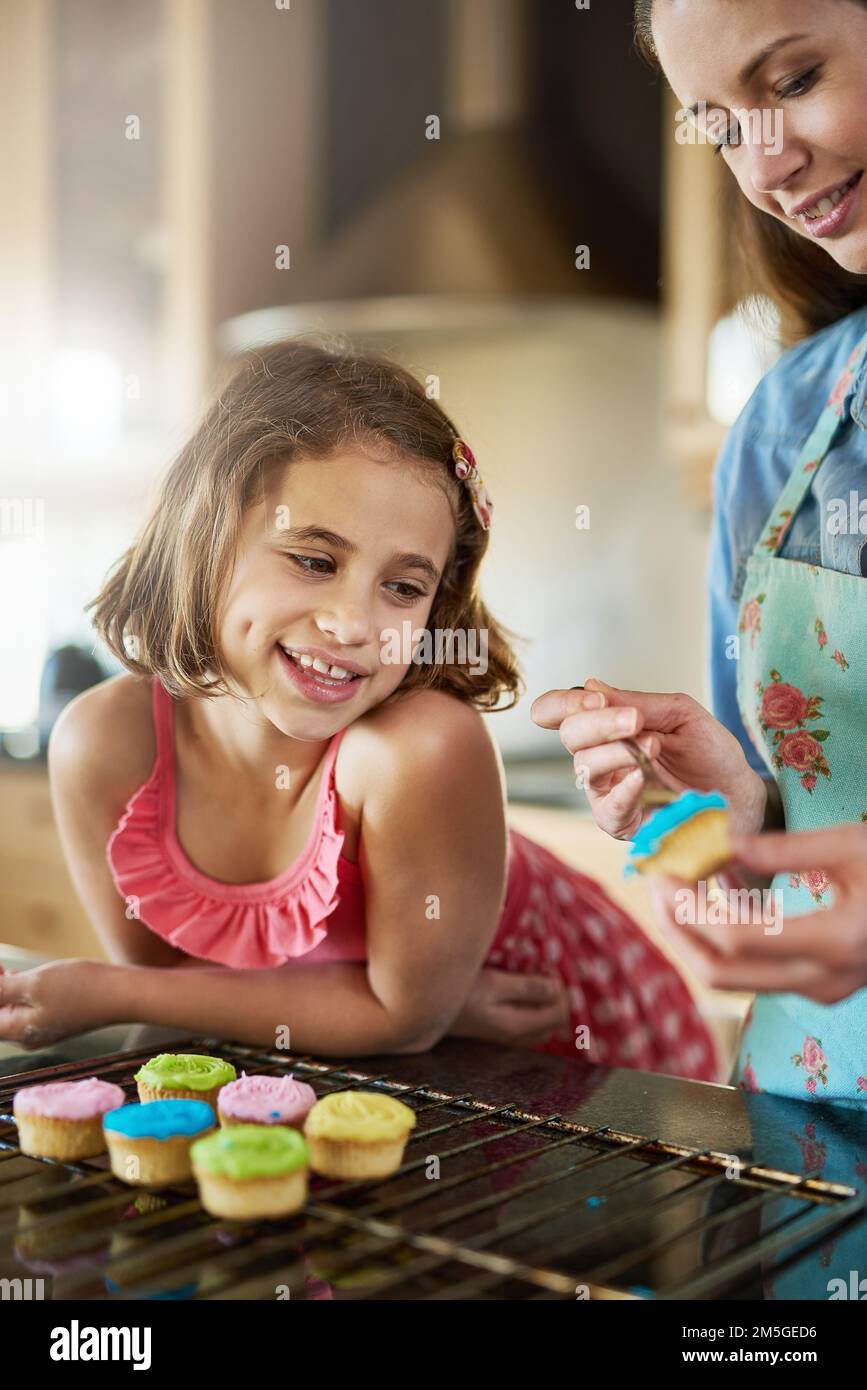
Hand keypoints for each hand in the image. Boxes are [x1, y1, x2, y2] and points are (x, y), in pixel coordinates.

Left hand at [0, 959, 115, 1049]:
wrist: (122, 995)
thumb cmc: (80, 988)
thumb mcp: (34, 984)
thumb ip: (0, 988)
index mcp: (15, 1031)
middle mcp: (24, 1035)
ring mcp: (40, 1028)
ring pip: (8, 1009)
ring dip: (2, 989)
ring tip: (3, 968)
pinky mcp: (53, 1018)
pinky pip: (25, 1007)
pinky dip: (17, 991)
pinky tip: (18, 975)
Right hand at [448, 966, 569, 1047]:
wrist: (423, 1008)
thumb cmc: (458, 992)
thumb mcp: (494, 985)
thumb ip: (527, 989)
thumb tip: (556, 989)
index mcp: (518, 1026)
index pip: (560, 1014)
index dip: (560, 989)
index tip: (543, 966)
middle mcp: (514, 1035)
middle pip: (552, 1021)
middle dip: (554, 994)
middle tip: (539, 969)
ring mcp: (502, 1032)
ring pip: (539, 1021)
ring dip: (541, 998)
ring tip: (528, 974)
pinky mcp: (492, 1026)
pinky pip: (524, 1019)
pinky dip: (528, 1002)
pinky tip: (514, 984)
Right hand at [531, 677, 767, 841]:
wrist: (736, 791)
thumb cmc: (708, 752)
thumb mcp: (680, 714)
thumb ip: (637, 702)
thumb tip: (591, 684)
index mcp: (606, 726)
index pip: (558, 711)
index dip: (564, 703)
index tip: (594, 698)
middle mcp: (599, 755)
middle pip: (570, 735)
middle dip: (599, 722)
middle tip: (633, 720)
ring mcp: (606, 789)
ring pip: (585, 766)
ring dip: (618, 751)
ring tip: (653, 745)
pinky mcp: (620, 821)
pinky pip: (608, 806)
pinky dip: (624, 788)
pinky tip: (642, 775)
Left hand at [648, 823, 866, 1003]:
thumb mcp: (851, 845)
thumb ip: (787, 847)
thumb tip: (725, 841)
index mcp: (836, 939)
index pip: (738, 938)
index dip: (691, 908)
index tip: (665, 874)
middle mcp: (826, 978)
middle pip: (724, 973)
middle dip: (678, 931)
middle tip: (655, 887)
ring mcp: (823, 991)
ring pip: (736, 981)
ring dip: (697, 938)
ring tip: (676, 888)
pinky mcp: (819, 987)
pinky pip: (756, 973)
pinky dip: (726, 940)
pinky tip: (717, 894)